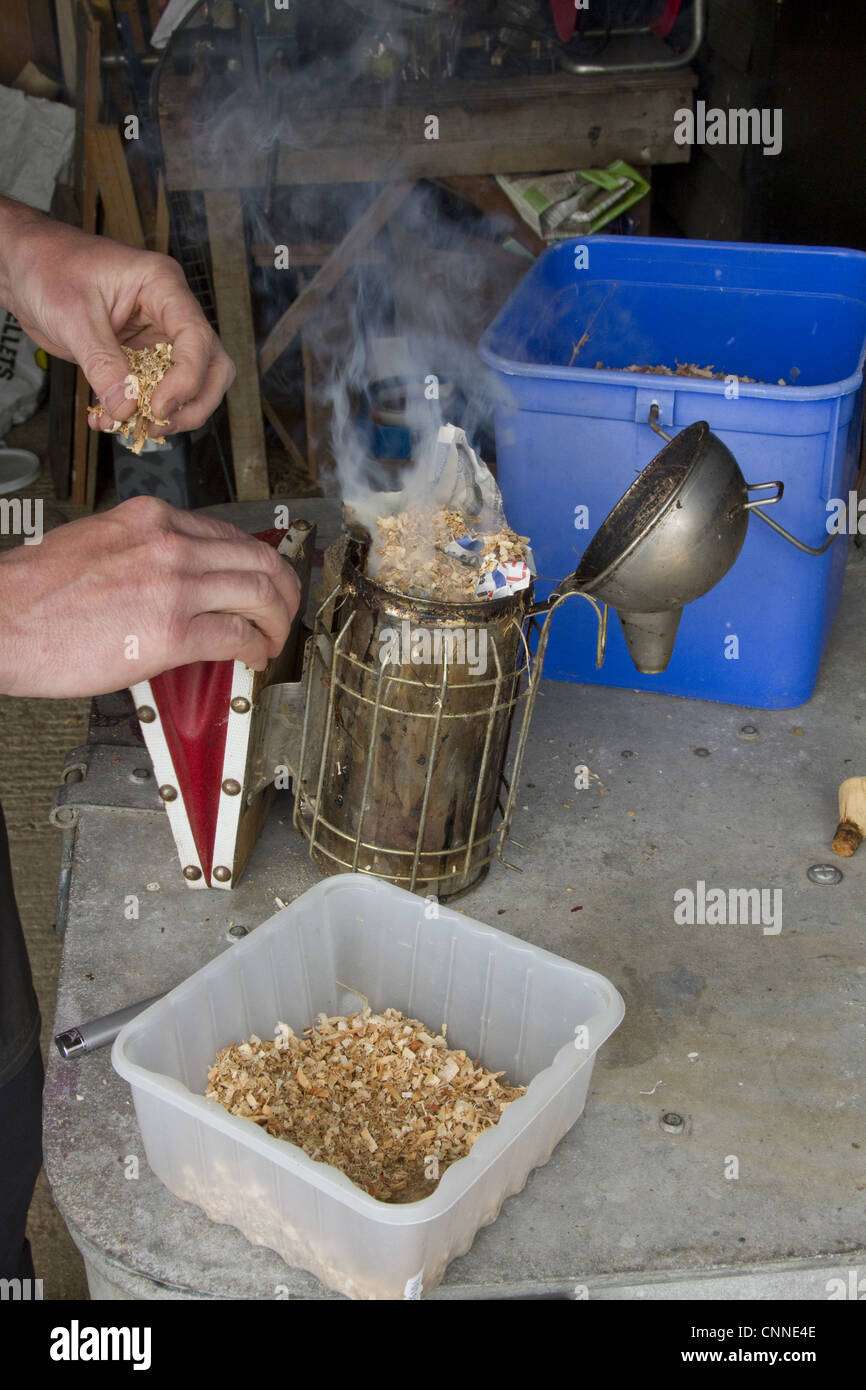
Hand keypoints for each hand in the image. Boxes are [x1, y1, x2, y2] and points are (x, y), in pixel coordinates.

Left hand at [0, 198, 234, 435]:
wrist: (23, 268)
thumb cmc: (48, 267)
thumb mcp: (73, 316)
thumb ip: (103, 364)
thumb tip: (127, 407)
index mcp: (162, 286)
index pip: (196, 338)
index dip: (186, 379)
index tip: (159, 406)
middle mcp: (167, 312)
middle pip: (210, 366)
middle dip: (192, 403)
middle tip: (159, 423)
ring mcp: (155, 336)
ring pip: (188, 385)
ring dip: (167, 414)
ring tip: (132, 425)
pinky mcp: (138, 356)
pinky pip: (151, 391)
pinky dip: (136, 412)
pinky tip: (109, 418)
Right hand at [0, 497, 300, 697]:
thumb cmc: (33, 591)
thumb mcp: (97, 542)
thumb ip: (143, 551)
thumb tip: (174, 577)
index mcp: (151, 517)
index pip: (229, 532)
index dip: (255, 561)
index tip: (260, 579)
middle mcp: (170, 542)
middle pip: (259, 557)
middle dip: (284, 587)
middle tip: (285, 609)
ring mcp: (174, 585)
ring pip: (261, 593)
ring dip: (278, 620)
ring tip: (275, 638)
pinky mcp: (172, 631)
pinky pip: (238, 636)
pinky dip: (257, 648)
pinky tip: (255, 657)